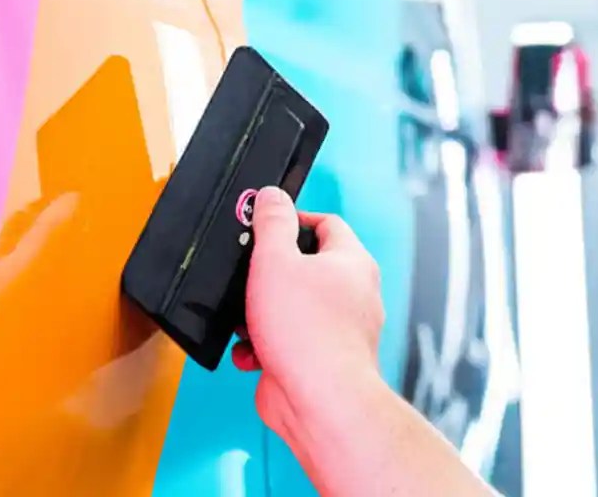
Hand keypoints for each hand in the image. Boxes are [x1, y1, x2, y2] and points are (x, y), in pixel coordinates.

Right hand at [232, 187, 384, 445]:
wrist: (319, 401)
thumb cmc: (308, 334)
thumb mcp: (276, 261)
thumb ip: (272, 223)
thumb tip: (272, 196)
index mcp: (351, 263)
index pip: (327, 223)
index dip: (294, 219)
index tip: (266, 225)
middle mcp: (351, 295)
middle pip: (306, 267)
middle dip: (269, 274)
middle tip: (249, 275)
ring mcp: (337, 330)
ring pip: (291, 307)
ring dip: (259, 313)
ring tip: (245, 319)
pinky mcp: (317, 360)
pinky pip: (285, 341)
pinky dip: (261, 344)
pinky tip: (250, 350)